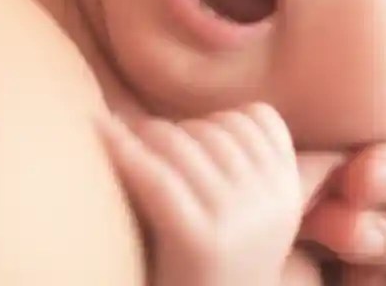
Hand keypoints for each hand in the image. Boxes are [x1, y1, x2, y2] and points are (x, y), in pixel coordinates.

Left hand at [99, 104, 303, 285]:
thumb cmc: (204, 274)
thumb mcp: (247, 223)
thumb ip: (243, 172)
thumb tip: (206, 115)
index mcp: (288, 196)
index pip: (258, 119)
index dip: (214, 122)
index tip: (183, 140)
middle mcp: (272, 205)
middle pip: (216, 129)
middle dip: (174, 133)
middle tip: (140, 147)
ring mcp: (239, 221)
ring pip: (184, 144)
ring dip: (146, 139)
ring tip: (120, 147)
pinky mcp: (200, 241)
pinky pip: (156, 177)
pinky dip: (122, 151)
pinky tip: (97, 133)